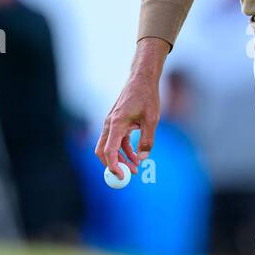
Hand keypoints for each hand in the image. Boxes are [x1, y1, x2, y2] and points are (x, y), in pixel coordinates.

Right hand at [95, 38, 168, 178]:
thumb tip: (143, 158)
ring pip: (109, 146)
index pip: (109, 150)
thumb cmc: (147, 96)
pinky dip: (124, 149)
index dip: (113, 166)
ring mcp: (111, 122)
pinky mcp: (116, 122)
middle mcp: (109, 123)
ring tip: (137, 166)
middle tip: (129, 174)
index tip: (123, 176)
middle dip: (114, 165)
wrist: (142, 78)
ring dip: (121, 158)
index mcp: (116, 123)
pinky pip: (116, 140)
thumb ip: (147, 140)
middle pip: (103, 151)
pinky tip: (136, 154)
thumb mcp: (152, 120)